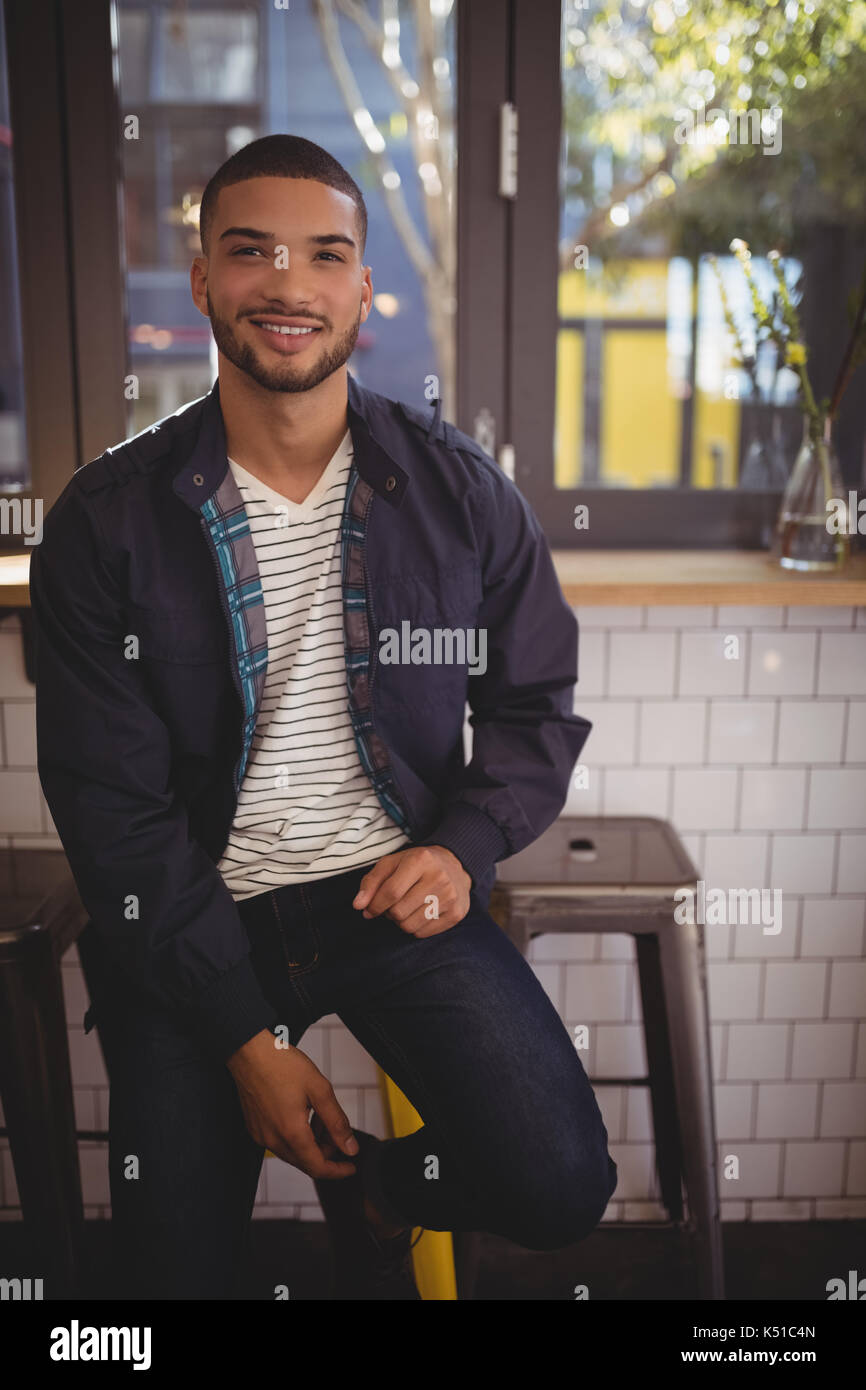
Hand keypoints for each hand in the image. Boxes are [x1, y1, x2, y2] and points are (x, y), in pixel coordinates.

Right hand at [226, 1029, 357, 1179]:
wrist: (249, 1051)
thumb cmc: (281, 1064)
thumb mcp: (319, 1089)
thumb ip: (337, 1122)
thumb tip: (350, 1147)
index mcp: (291, 1133)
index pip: (317, 1168)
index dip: (337, 1171)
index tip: (350, 1167)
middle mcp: (273, 1140)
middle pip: (305, 1162)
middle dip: (326, 1152)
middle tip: (337, 1130)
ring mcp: (261, 1135)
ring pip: (293, 1152)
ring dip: (311, 1143)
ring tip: (320, 1116)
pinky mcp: (255, 1128)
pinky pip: (279, 1142)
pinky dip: (295, 1136)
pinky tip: (302, 1114)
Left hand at [353, 845, 471, 936]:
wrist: (455, 864)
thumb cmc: (416, 864)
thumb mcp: (391, 863)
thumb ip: (371, 882)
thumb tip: (358, 906)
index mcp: (421, 860)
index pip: (391, 892)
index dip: (374, 905)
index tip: (369, 909)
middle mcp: (439, 878)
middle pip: (399, 912)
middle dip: (389, 912)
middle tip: (393, 904)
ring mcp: (450, 897)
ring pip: (410, 926)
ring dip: (401, 921)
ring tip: (406, 907)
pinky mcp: (457, 913)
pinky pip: (423, 933)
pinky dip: (415, 927)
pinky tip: (419, 912)